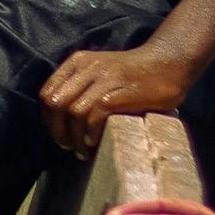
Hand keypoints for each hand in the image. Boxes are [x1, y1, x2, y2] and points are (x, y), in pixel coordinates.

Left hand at [39, 44, 197, 159]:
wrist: (168, 63)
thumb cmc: (133, 75)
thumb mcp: (99, 72)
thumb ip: (79, 87)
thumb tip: (60, 122)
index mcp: (78, 63)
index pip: (47, 93)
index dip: (48, 120)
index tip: (59, 136)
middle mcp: (88, 67)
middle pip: (56, 104)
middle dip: (58, 131)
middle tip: (69, 147)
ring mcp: (106, 78)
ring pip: (73, 111)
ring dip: (75, 137)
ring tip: (84, 150)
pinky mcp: (123, 91)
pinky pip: (96, 113)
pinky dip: (91, 132)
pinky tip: (95, 142)